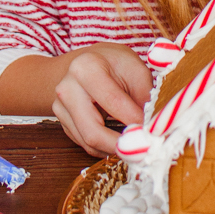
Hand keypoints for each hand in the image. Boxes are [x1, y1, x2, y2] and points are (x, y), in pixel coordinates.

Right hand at [0, 43, 151, 154]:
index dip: (135, 121)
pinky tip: (119, 141)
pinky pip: (84, 143)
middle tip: (143, 150)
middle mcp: (67, 88)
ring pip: (88, 142)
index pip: (114, 103)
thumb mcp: (136, 69)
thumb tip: (154, 126)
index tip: (153, 132)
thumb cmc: (115, 64)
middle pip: (93, 132)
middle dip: (121, 146)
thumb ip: (146, 97)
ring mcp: (60, 107)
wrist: (87, 63)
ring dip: (114, 149)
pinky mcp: (61, 121)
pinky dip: (104, 147)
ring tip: (135, 147)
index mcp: (86, 68)